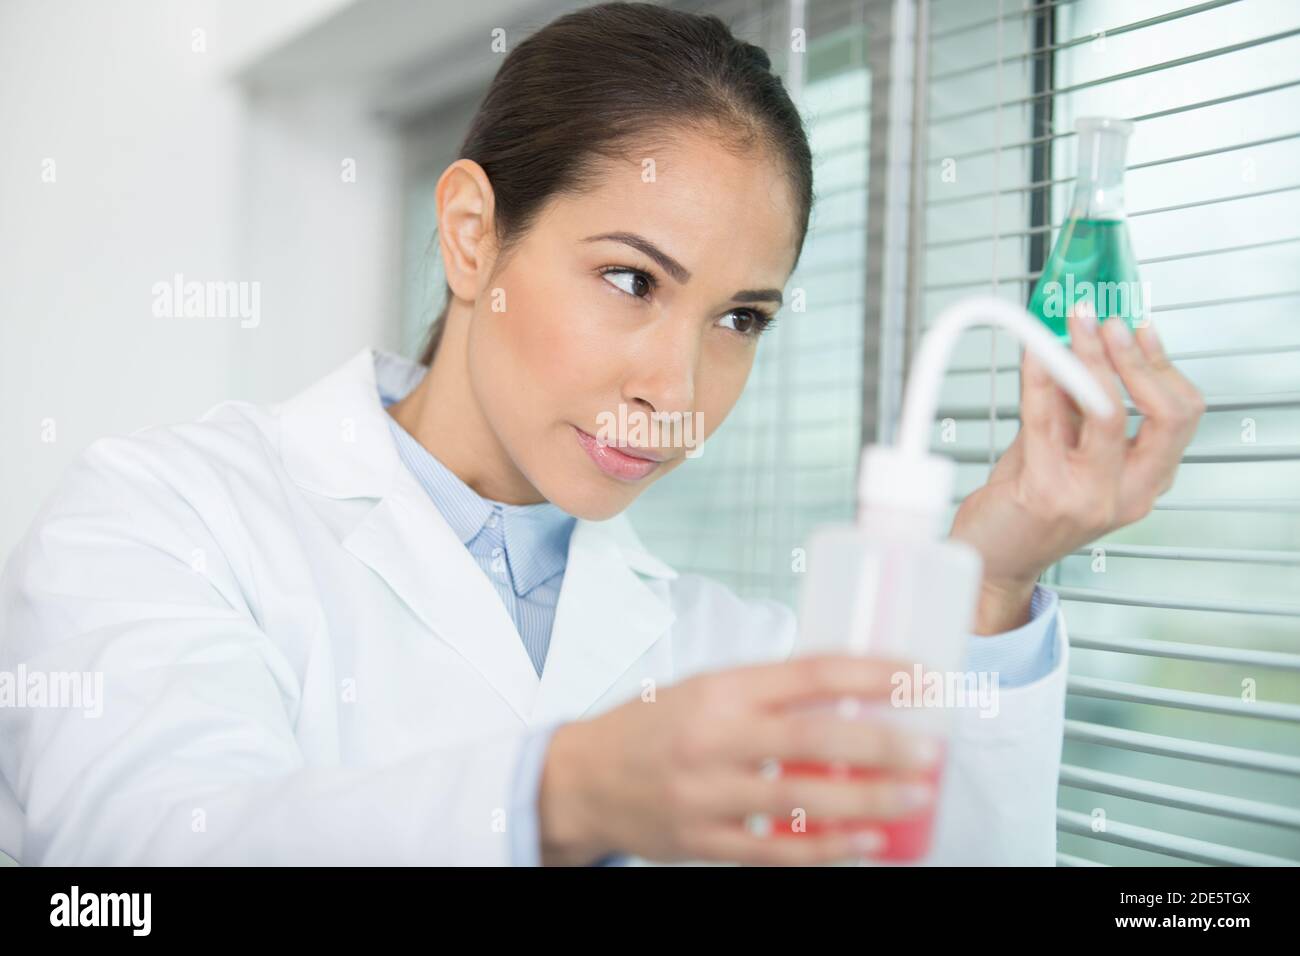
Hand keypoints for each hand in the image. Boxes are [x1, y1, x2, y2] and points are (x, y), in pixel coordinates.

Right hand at [537, 655, 941, 864]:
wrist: (581, 780)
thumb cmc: (652, 726)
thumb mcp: (704, 688)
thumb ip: (766, 692)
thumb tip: (849, 692)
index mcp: (720, 689)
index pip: (807, 673)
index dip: (869, 673)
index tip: (918, 675)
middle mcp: (715, 738)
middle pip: (812, 740)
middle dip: (881, 745)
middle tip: (930, 747)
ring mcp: (708, 795)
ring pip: (801, 802)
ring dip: (868, 801)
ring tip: (917, 795)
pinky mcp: (703, 842)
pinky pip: (776, 852)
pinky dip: (828, 850)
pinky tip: (870, 843)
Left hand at [950, 303, 1205, 632]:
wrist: (990, 563)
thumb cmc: (1024, 509)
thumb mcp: (1063, 453)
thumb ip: (1076, 410)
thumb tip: (1076, 348)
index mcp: (1144, 483)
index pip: (1180, 415)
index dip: (1163, 364)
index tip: (1139, 327)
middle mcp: (1127, 494)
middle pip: (1166, 414)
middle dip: (1136, 358)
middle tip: (1107, 322)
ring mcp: (1091, 497)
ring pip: (1110, 413)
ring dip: (1092, 358)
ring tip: (1075, 326)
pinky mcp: (1048, 493)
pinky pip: (1047, 419)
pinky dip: (1042, 376)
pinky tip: (1035, 352)